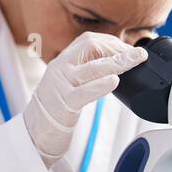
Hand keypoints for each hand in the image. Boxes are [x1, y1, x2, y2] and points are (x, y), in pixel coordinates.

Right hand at [23, 32, 146, 165]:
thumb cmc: (55, 109)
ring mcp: (60, 84)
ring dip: (118, 62)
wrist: (33, 132)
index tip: (129, 50)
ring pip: (91, 67)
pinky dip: (100, 85)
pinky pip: (83, 92)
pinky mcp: (63, 104)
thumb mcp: (67, 84)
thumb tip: (117, 67)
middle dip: (117, 47)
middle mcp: (60, 68)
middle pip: (89, 46)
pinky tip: (114, 81)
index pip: (87, 40)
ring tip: (136, 60)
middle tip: (138, 55)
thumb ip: (86, 73)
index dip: (111, 42)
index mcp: (62, 62)